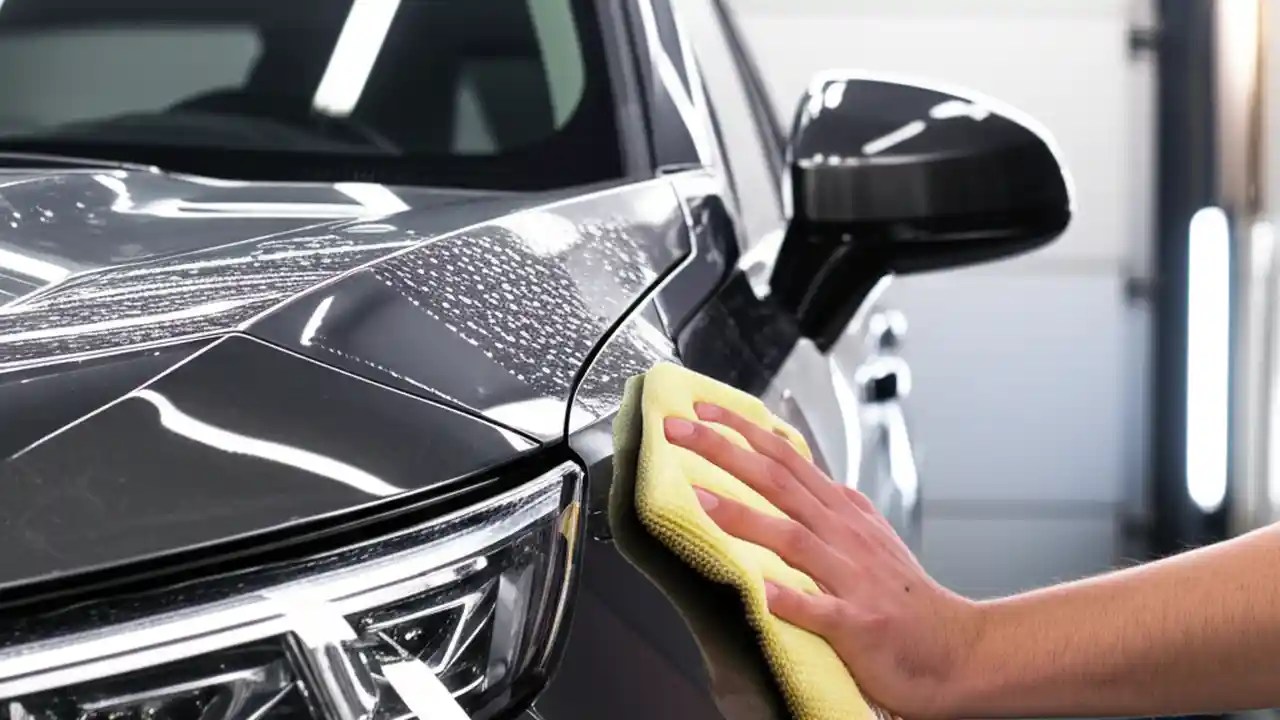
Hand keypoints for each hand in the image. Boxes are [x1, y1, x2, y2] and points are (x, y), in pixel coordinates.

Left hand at [664, 403, 981, 718]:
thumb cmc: (901, 595)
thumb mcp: (863, 535)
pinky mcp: (860, 624)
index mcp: (841, 512)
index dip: (742, 432)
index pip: (785, 458)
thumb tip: (784, 467)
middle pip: (779, 482)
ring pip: (793, 537)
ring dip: (745, 517)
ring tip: (700, 500)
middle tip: (679, 432)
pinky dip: (794, 600)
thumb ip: (822, 505)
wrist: (954, 647)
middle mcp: (844, 535)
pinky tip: (763, 593)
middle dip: (726, 452)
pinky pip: (822, 610)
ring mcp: (852, 578)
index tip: (700, 412)